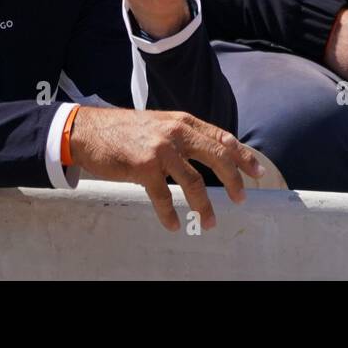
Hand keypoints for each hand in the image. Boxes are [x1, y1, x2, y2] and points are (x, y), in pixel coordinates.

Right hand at [67, 107, 263, 230]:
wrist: (90, 131)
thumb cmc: (126, 130)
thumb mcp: (162, 124)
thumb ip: (185, 135)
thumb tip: (211, 150)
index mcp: (184, 122)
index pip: (222, 138)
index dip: (243, 156)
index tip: (258, 172)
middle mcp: (177, 133)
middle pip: (217, 157)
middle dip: (234, 181)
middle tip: (242, 199)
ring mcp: (161, 149)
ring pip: (193, 182)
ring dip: (204, 206)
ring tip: (210, 222)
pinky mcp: (143, 167)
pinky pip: (164, 197)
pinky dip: (170, 214)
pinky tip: (174, 225)